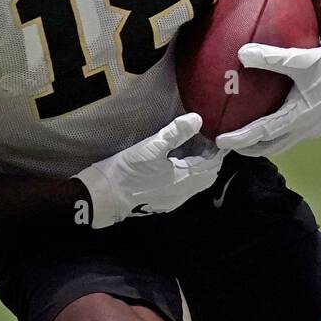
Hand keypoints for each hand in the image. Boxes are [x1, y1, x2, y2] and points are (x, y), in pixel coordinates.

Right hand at [73, 113, 222, 228]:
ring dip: (196, 164)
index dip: (215, 148)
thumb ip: (176, 132)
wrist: (105, 196)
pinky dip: (186, 172)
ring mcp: (174, 199)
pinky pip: (184, 186)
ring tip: (186, 144)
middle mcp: (185, 193)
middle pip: (207, 174)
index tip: (210, 131)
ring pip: (196, 181)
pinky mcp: (163, 201)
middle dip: (207, 156)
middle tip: (199, 136)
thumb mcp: (152, 147)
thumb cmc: (130, 170)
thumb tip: (198, 118)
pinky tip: (173, 160)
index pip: (213, 164)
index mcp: (186, 179)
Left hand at [215, 30, 320, 155]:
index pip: (264, 132)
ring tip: (243, 140)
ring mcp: (313, 128)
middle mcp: (306, 127)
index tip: (221, 141)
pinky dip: (276, 133)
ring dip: (262, 144)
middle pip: (271, 145)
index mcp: (300, 115)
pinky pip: (292, 132)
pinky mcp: (318, 123)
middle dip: (248, 148)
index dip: (241, 138)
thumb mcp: (301, 57)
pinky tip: (268, 121)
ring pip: (282, 142)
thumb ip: (271, 56)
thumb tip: (241, 52)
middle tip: (226, 145)